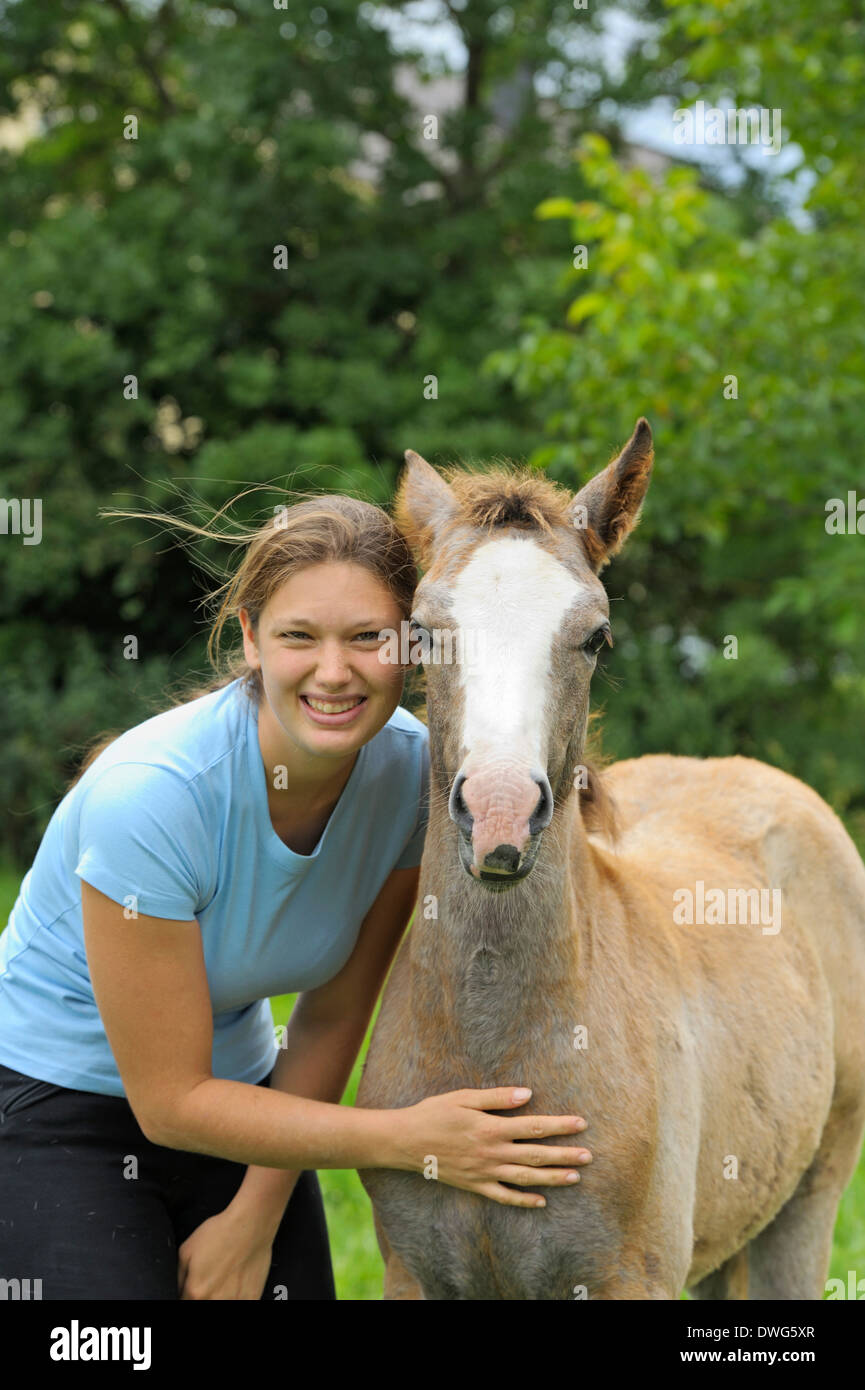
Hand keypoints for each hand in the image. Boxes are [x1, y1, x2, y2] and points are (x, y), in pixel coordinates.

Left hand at [177, 1206, 274, 1300]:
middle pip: (202, 1304)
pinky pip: (239, 1303)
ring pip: (220, 1304)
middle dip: (203, 1295)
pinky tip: (236, 1283)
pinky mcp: (252, 1298)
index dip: (187, 1295)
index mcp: (196, 1292)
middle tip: (210, 1280)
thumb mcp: (186, 1250)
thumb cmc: (220, 1233)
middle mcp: (214, 1300)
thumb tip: (179, 1292)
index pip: (184, 1303)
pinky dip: (235, 1297)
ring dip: (219, 1296)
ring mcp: (235, 1301)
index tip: (194, 1287)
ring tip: (224, 1280)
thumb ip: (179, 1278)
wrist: (251, 1224)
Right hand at [400, 1086, 590, 1207]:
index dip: (559, 1126)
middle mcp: (492, 1152)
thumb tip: (528, 1094)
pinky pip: (504, 1196)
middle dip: (565, 1155)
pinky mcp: (475, 1185)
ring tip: (575, 1177)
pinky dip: (523, 1200)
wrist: (406, 1141)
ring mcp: (484, 1172)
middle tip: (589, 1155)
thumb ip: (497, 1097)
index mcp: (491, 1128)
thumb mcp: (464, 1097)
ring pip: (525, 1178)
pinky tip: (541, 1201)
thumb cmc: (434, 1112)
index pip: (534, 1127)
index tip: (581, 1124)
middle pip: (536, 1155)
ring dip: (552, 1178)